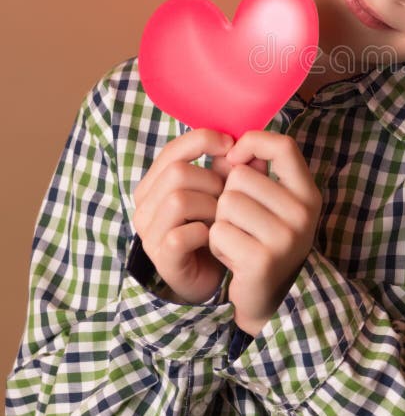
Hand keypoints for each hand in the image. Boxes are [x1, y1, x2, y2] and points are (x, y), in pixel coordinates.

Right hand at [132, 128, 233, 303]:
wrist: (212, 274)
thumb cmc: (214, 227)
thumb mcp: (224, 191)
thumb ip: (232, 167)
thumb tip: (247, 145)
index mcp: (154, 184)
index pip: (172, 150)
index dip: (202, 140)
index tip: (231, 144)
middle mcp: (145, 206)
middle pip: (177, 173)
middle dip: (211, 180)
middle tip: (227, 196)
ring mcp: (150, 233)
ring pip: (178, 200)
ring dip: (210, 206)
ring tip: (222, 218)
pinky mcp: (162, 258)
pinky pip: (182, 234)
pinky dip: (204, 233)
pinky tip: (214, 237)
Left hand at [208, 130, 321, 336]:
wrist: (273, 298)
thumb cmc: (266, 241)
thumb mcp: (271, 205)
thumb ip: (254, 173)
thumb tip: (227, 150)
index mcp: (307, 193)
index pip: (283, 146)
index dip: (254, 143)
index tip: (236, 157)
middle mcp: (302, 213)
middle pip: (240, 177)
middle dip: (228, 196)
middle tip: (241, 221)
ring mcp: (284, 237)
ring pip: (226, 203)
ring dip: (220, 221)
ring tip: (237, 238)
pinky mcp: (261, 259)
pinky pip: (218, 231)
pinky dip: (217, 243)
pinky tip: (232, 255)